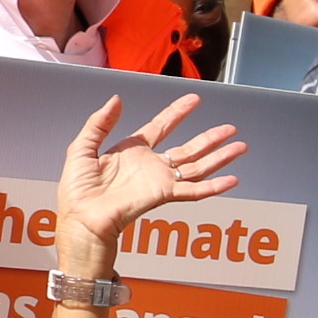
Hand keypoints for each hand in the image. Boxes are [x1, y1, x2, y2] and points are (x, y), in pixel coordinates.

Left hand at [53, 93, 243, 265]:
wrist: (81, 218)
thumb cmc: (77, 190)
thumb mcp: (83, 147)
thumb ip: (100, 123)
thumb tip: (117, 99)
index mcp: (132, 151)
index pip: (161, 127)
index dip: (177, 113)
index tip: (194, 100)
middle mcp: (150, 165)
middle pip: (188, 149)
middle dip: (210, 138)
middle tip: (230, 128)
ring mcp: (159, 181)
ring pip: (197, 167)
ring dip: (219, 157)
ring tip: (240, 146)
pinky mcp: (163, 195)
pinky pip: (193, 190)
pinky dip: (214, 186)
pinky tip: (232, 179)